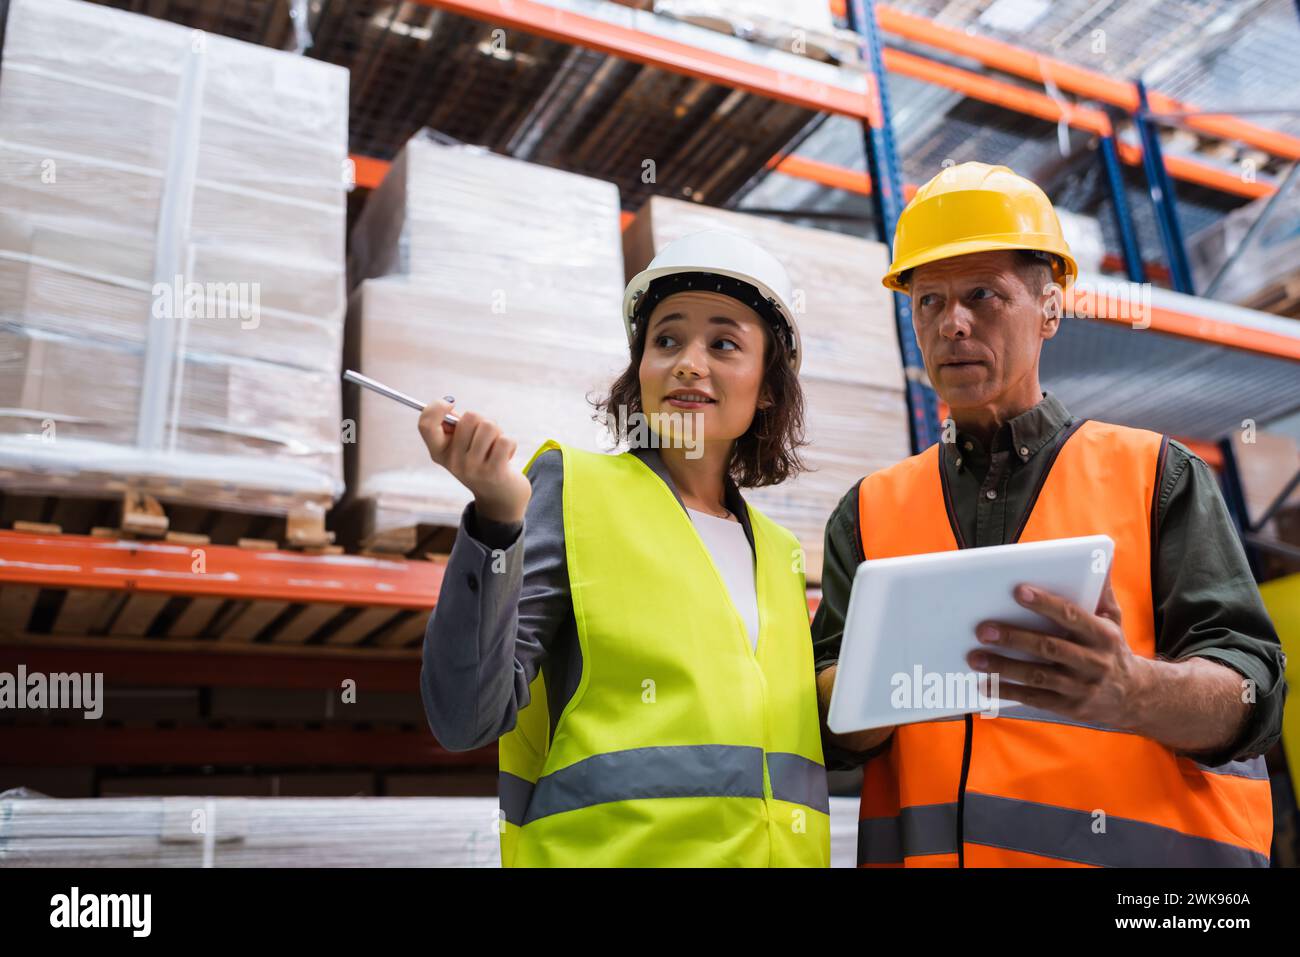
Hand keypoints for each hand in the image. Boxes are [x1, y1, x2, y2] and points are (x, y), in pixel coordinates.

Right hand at [417, 400, 530, 523]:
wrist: (500, 498)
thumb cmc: (481, 462)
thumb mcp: (462, 448)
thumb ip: (454, 428)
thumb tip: (448, 405)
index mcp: (439, 453)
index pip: (425, 424)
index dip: (436, 407)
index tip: (450, 403)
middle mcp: (453, 462)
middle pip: (468, 418)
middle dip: (482, 421)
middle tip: (486, 437)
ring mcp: (473, 468)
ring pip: (488, 426)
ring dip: (498, 432)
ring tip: (496, 448)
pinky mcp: (494, 473)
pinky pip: (505, 440)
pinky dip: (510, 444)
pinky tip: (506, 457)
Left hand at [966, 574, 1149, 729]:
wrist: (1135, 696)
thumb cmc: (1113, 648)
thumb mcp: (1113, 619)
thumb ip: (1101, 590)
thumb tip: (1104, 554)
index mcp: (1103, 635)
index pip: (1071, 616)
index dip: (1045, 603)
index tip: (1017, 590)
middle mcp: (1094, 662)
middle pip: (1049, 647)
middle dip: (1014, 637)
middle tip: (982, 629)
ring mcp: (1081, 687)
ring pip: (1038, 676)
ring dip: (1004, 667)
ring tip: (975, 657)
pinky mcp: (1069, 707)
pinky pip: (1035, 698)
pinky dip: (1008, 691)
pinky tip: (985, 685)